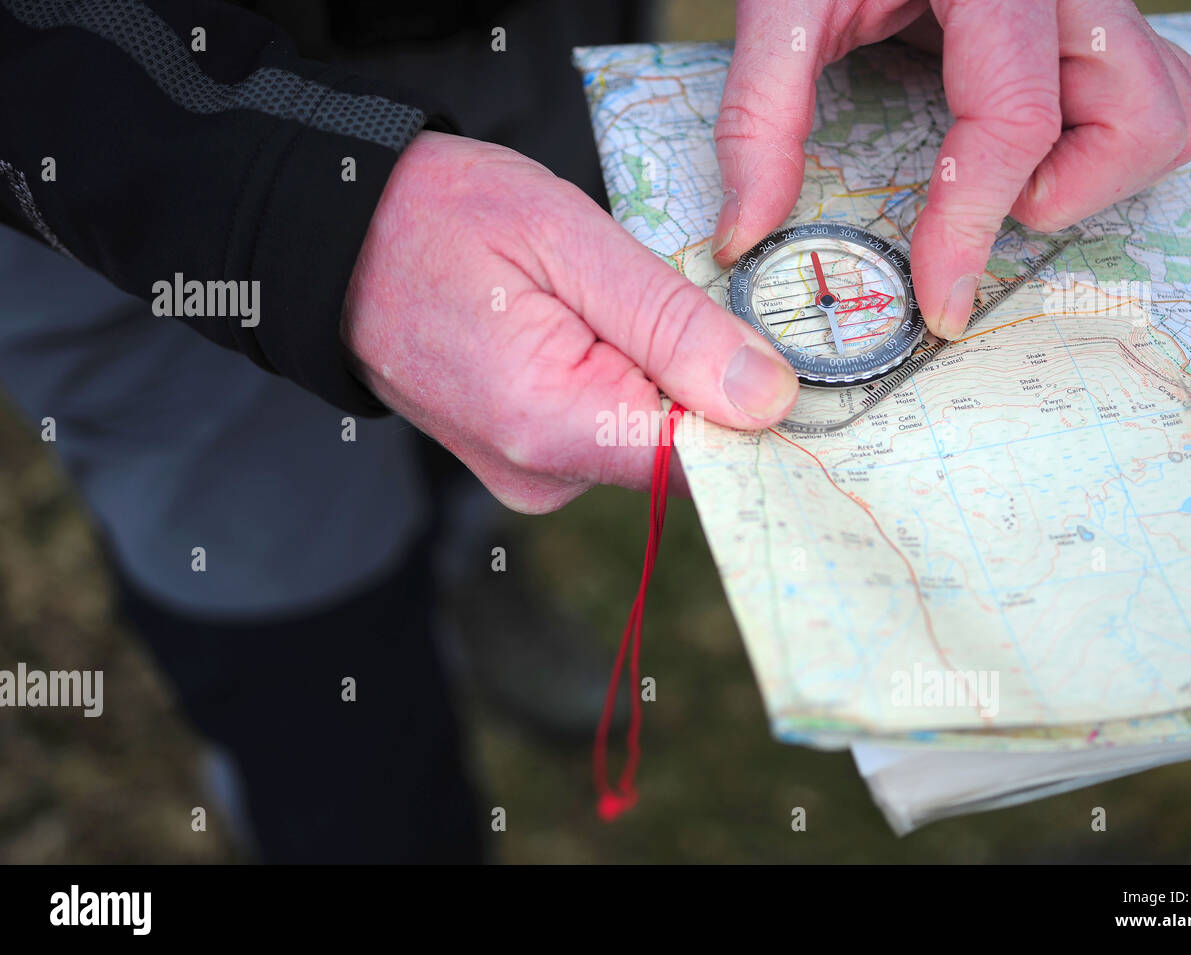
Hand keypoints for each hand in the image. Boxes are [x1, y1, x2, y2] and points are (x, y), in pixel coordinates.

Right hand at [342, 132, 798, 512]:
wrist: (337, 238)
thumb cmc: (443, 218)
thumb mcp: (572, 241)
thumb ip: (674, 327)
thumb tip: (769, 399)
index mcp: (553, 426)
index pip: (705, 460)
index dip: (754, 411)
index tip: (780, 359)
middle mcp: (542, 475)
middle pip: (678, 449)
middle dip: (697, 375)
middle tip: (659, 289)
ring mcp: (529, 475)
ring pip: (644, 437)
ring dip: (654, 373)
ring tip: (601, 300)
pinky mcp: (523, 461)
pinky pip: (604, 430)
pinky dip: (619, 381)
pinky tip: (584, 327)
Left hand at [711, 0, 1190, 338]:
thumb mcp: (785, 6)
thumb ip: (760, 116)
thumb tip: (744, 233)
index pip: (1016, 118)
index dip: (973, 225)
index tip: (940, 304)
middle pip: (1138, 120)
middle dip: (1060, 194)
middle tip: (982, 193)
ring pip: (1171, 110)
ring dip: (1096, 169)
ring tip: (1008, 160)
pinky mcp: (1106, 12)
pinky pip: (1166, 90)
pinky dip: (1111, 139)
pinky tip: (1038, 133)